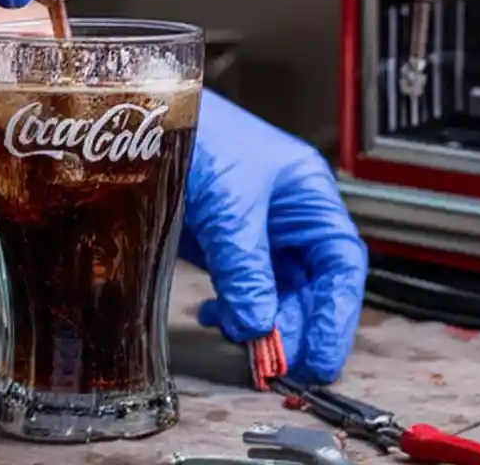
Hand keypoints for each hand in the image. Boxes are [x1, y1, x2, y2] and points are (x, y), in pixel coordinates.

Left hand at [180, 91, 368, 383]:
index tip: (322, 354)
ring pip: (275, 292)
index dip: (338, 313)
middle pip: (310, 285)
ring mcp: (255, 230)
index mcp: (307, 195)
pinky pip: (241, 289)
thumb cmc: (195, 133)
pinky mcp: (223, 242)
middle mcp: (288, 215)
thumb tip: (258, 322)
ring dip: (261, 322)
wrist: (138, 117)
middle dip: (295, 325)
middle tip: (274, 361)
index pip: (341, 263)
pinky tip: (214, 315)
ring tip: (238, 335)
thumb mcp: (228, 202)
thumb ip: (245, 265)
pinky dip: (232, 310)